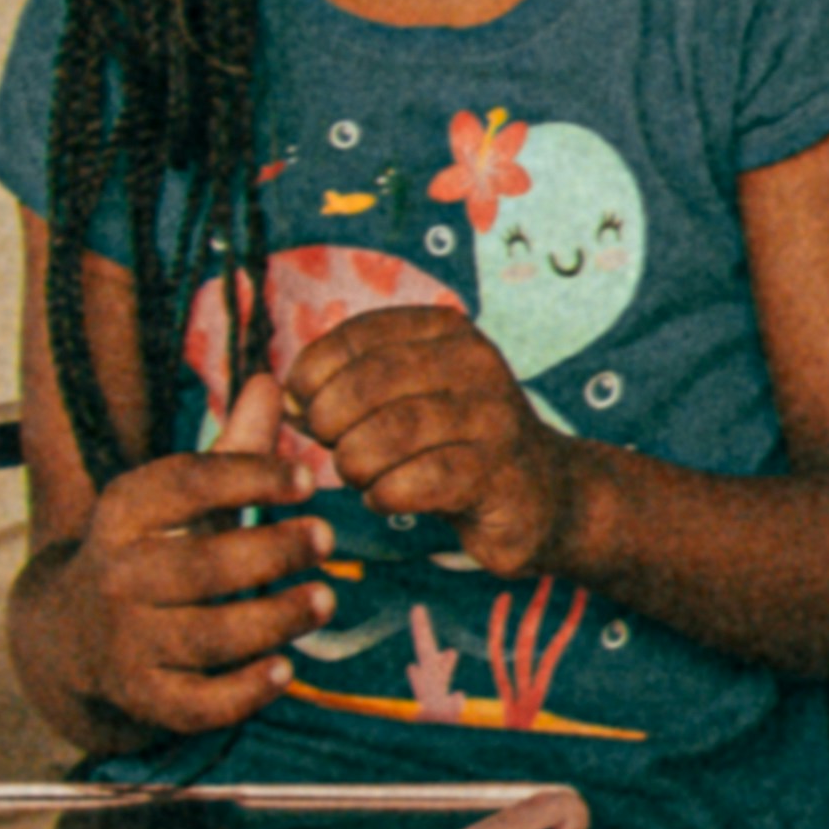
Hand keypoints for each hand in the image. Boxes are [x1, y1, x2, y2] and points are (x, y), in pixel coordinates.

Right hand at [60, 430, 334, 734]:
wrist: (70, 637)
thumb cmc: (153, 550)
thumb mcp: (180, 500)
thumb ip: (232, 449)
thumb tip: (268, 380)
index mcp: (124, 514)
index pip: (183, 486)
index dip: (246, 477)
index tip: (306, 478)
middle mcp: (117, 577)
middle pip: (199, 565)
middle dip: (269, 551)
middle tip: (325, 538)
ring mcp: (126, 642)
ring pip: (206, 635)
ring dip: (272, 619)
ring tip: (325, 599)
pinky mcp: (142, 696)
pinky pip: (195, 703)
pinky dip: (242, 692)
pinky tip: (285, 670)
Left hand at [273, 296, 581, 578]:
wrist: (542, 492)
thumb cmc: (451, 442)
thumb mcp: (401, 398)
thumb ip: (342, 389)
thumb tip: (285, 400)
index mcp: (445, 331)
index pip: (356, 336)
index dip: (312, 374)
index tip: (304, 407)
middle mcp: (476, 363)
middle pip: (368, 383)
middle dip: (330, 422)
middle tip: (332, 448)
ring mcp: (493, 418)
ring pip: (390, 434)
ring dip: (355, 463)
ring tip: (359, 475)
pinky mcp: (499, 475)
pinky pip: (418, 483)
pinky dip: (385, 495)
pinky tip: (387, 497)